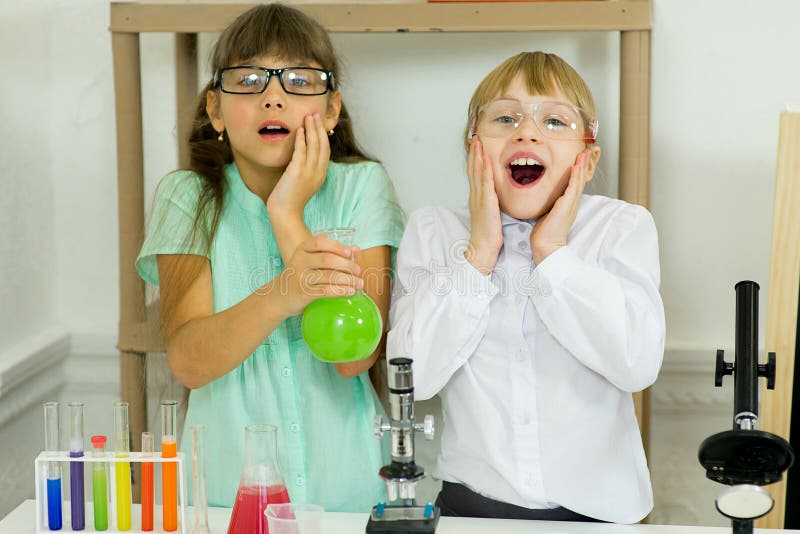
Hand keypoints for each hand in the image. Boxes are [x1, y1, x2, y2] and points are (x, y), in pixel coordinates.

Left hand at [266, 113, 330, 217]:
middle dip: (319, 128)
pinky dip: (302, 139)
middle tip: (315, 114)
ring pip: (314, 145)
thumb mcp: (303, 183)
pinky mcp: (297, 172)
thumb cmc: (290, 200)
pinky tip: (300, 130)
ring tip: (308, 117)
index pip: (326, 151)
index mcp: (321, 175)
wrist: (285, 214)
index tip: (319, 124)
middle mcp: (318, 172)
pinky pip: (301, 151)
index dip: (323, 136)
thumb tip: (301, 158)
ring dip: (312, 129)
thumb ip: (305, 170)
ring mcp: (309, 172)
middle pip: (323, 145)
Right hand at [275, 235, 362, 316]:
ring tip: (359, 283)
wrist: (279, 296)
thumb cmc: (301, 275)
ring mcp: (301, 277)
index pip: (320, 242)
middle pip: (326, 259)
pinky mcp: (304, 293)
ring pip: (328, 276)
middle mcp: (300, 261)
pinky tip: (350, 291)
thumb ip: (331, 254)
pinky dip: (340, 291)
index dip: (336, 246)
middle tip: (358, 270)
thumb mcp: (311, 261)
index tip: (349, 252)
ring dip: (347, 280)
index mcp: (302, 249)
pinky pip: (325, 291)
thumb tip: (356, 249)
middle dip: (346, 265)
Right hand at [465, 136, 502, 273]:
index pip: (475, 174)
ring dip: (477, 156)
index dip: (475, 159)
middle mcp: (475, 195)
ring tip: (478, 142)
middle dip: (474, 153)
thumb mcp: (489, 214)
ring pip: (477, 173)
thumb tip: (494, 195)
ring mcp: (479, 198)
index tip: (477, 146)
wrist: (482, 248)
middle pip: (473, 169)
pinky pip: (485, 183)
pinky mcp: (485, 203)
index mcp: (477, 198)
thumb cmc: (488, 235)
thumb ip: (490, 202)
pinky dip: (485, 170)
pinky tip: (486, 160)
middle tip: (475, 137)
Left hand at [530, 148, 598, 263]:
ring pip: (578, 181)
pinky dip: (575, 176)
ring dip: (582, 166)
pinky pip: (572, 188)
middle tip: (590, 151)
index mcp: (568, 204)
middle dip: (586, 165)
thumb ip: (549, 204)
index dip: (580, 171)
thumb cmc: (544, 233)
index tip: (582, 158)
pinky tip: (576, 166)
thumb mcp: (547, 214)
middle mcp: (572, 203)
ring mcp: (570, 204)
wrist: (546, 246)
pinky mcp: (566, 206)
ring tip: (585, 153)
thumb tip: (543, 197)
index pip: (576, 183)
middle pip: (581, 180)